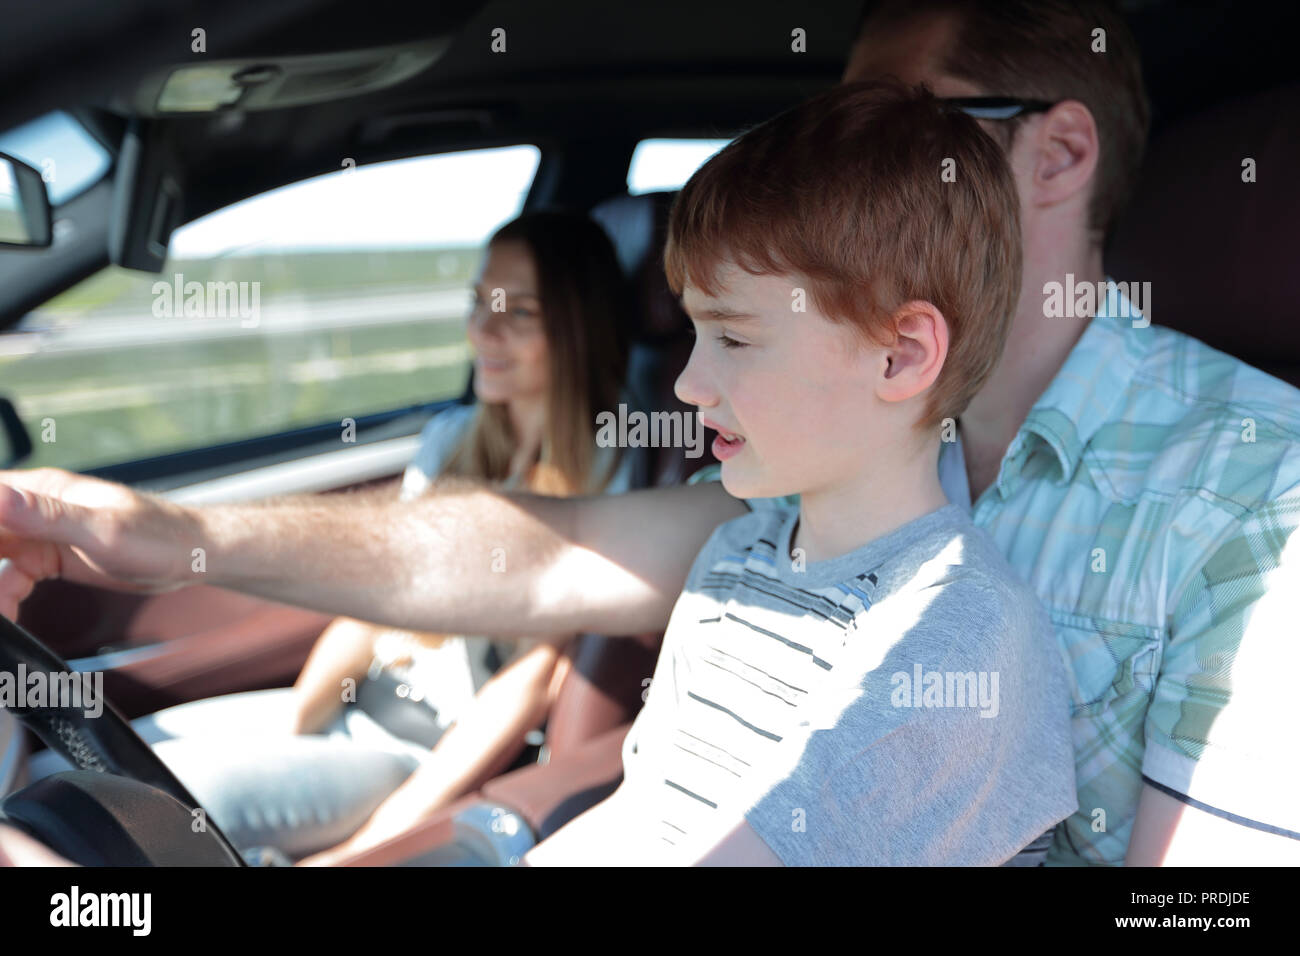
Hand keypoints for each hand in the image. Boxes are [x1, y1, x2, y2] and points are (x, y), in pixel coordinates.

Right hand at [0, 467, 201, 617]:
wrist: (192, 556)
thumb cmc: (159, 536)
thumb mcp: (101, 530)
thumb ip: (47, 515)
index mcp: (43, 489)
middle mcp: (37, 509)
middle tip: (3, 595)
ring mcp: (44, 534)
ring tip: (6, 611)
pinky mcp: (53, 558)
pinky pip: (13, 575)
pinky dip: (7, 595)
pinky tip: (12, 612)